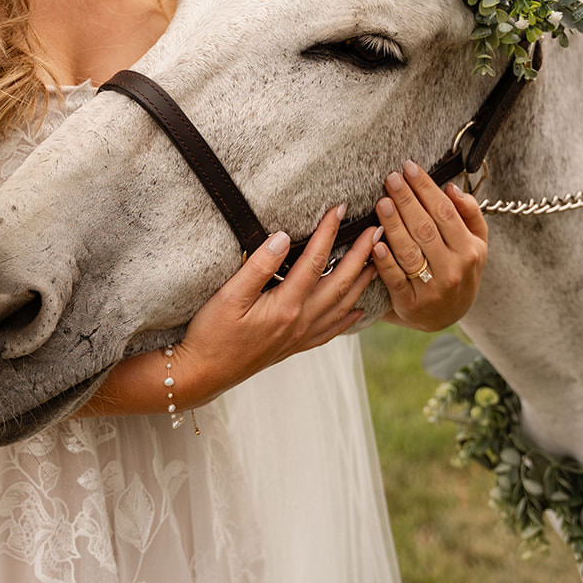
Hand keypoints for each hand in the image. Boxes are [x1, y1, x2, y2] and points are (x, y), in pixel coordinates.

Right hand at [173, 207, 380, 406]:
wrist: (203, 374)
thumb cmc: (211, 334)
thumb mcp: (229, 296)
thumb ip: (259, 266)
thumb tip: (284, 238)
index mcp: (286, 305)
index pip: (315, 260)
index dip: (329, 231)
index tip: (341, 208)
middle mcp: (300, 322)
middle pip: (341, 282)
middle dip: (362, 253)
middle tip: (378, 229)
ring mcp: (300, 336)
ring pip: (342, 306)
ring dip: (363, 281)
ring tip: (378, 260)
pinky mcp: (294, 346)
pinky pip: (331, 330)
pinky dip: (349, 317)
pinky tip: (358, 310)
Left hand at [372, 160, 487, 330]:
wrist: (448, 316)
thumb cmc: (459, 268)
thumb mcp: (476, 243)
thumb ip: (469, 213)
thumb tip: (452, 187)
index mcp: (470, 250)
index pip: (445, 212)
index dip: (426, 188)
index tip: (409, 167)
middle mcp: (453, 269)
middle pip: (425, 228)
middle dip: (406, 200)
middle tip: (390, 178)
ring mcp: (432, 289)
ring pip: (409, 251)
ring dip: (393, 224)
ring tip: (382, 201)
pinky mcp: (410, 304)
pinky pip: (395, 279)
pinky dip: (385, 261)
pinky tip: (374, 242)